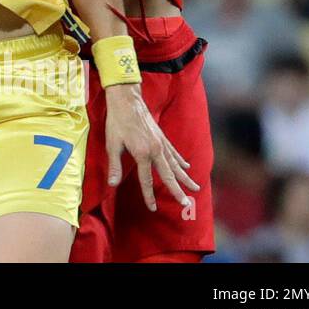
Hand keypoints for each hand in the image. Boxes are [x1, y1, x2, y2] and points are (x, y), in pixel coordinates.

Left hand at [103, 83, 198, 210]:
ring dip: (185, 178)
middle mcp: (155, 150)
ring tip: (196, 188)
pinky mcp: (162, 137)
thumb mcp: (112, 144)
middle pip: (168, 175)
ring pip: (176, 165)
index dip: (149, 195)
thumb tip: (112, 184)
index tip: (153, 208)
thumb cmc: (117, 122)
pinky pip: (174, 153)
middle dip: (177, 190)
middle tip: (186, 204)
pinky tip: (187, 167)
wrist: (127, 100)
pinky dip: (181, 161)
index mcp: (142, 154)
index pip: (146, 180)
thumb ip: (114, 165)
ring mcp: (161, 143)